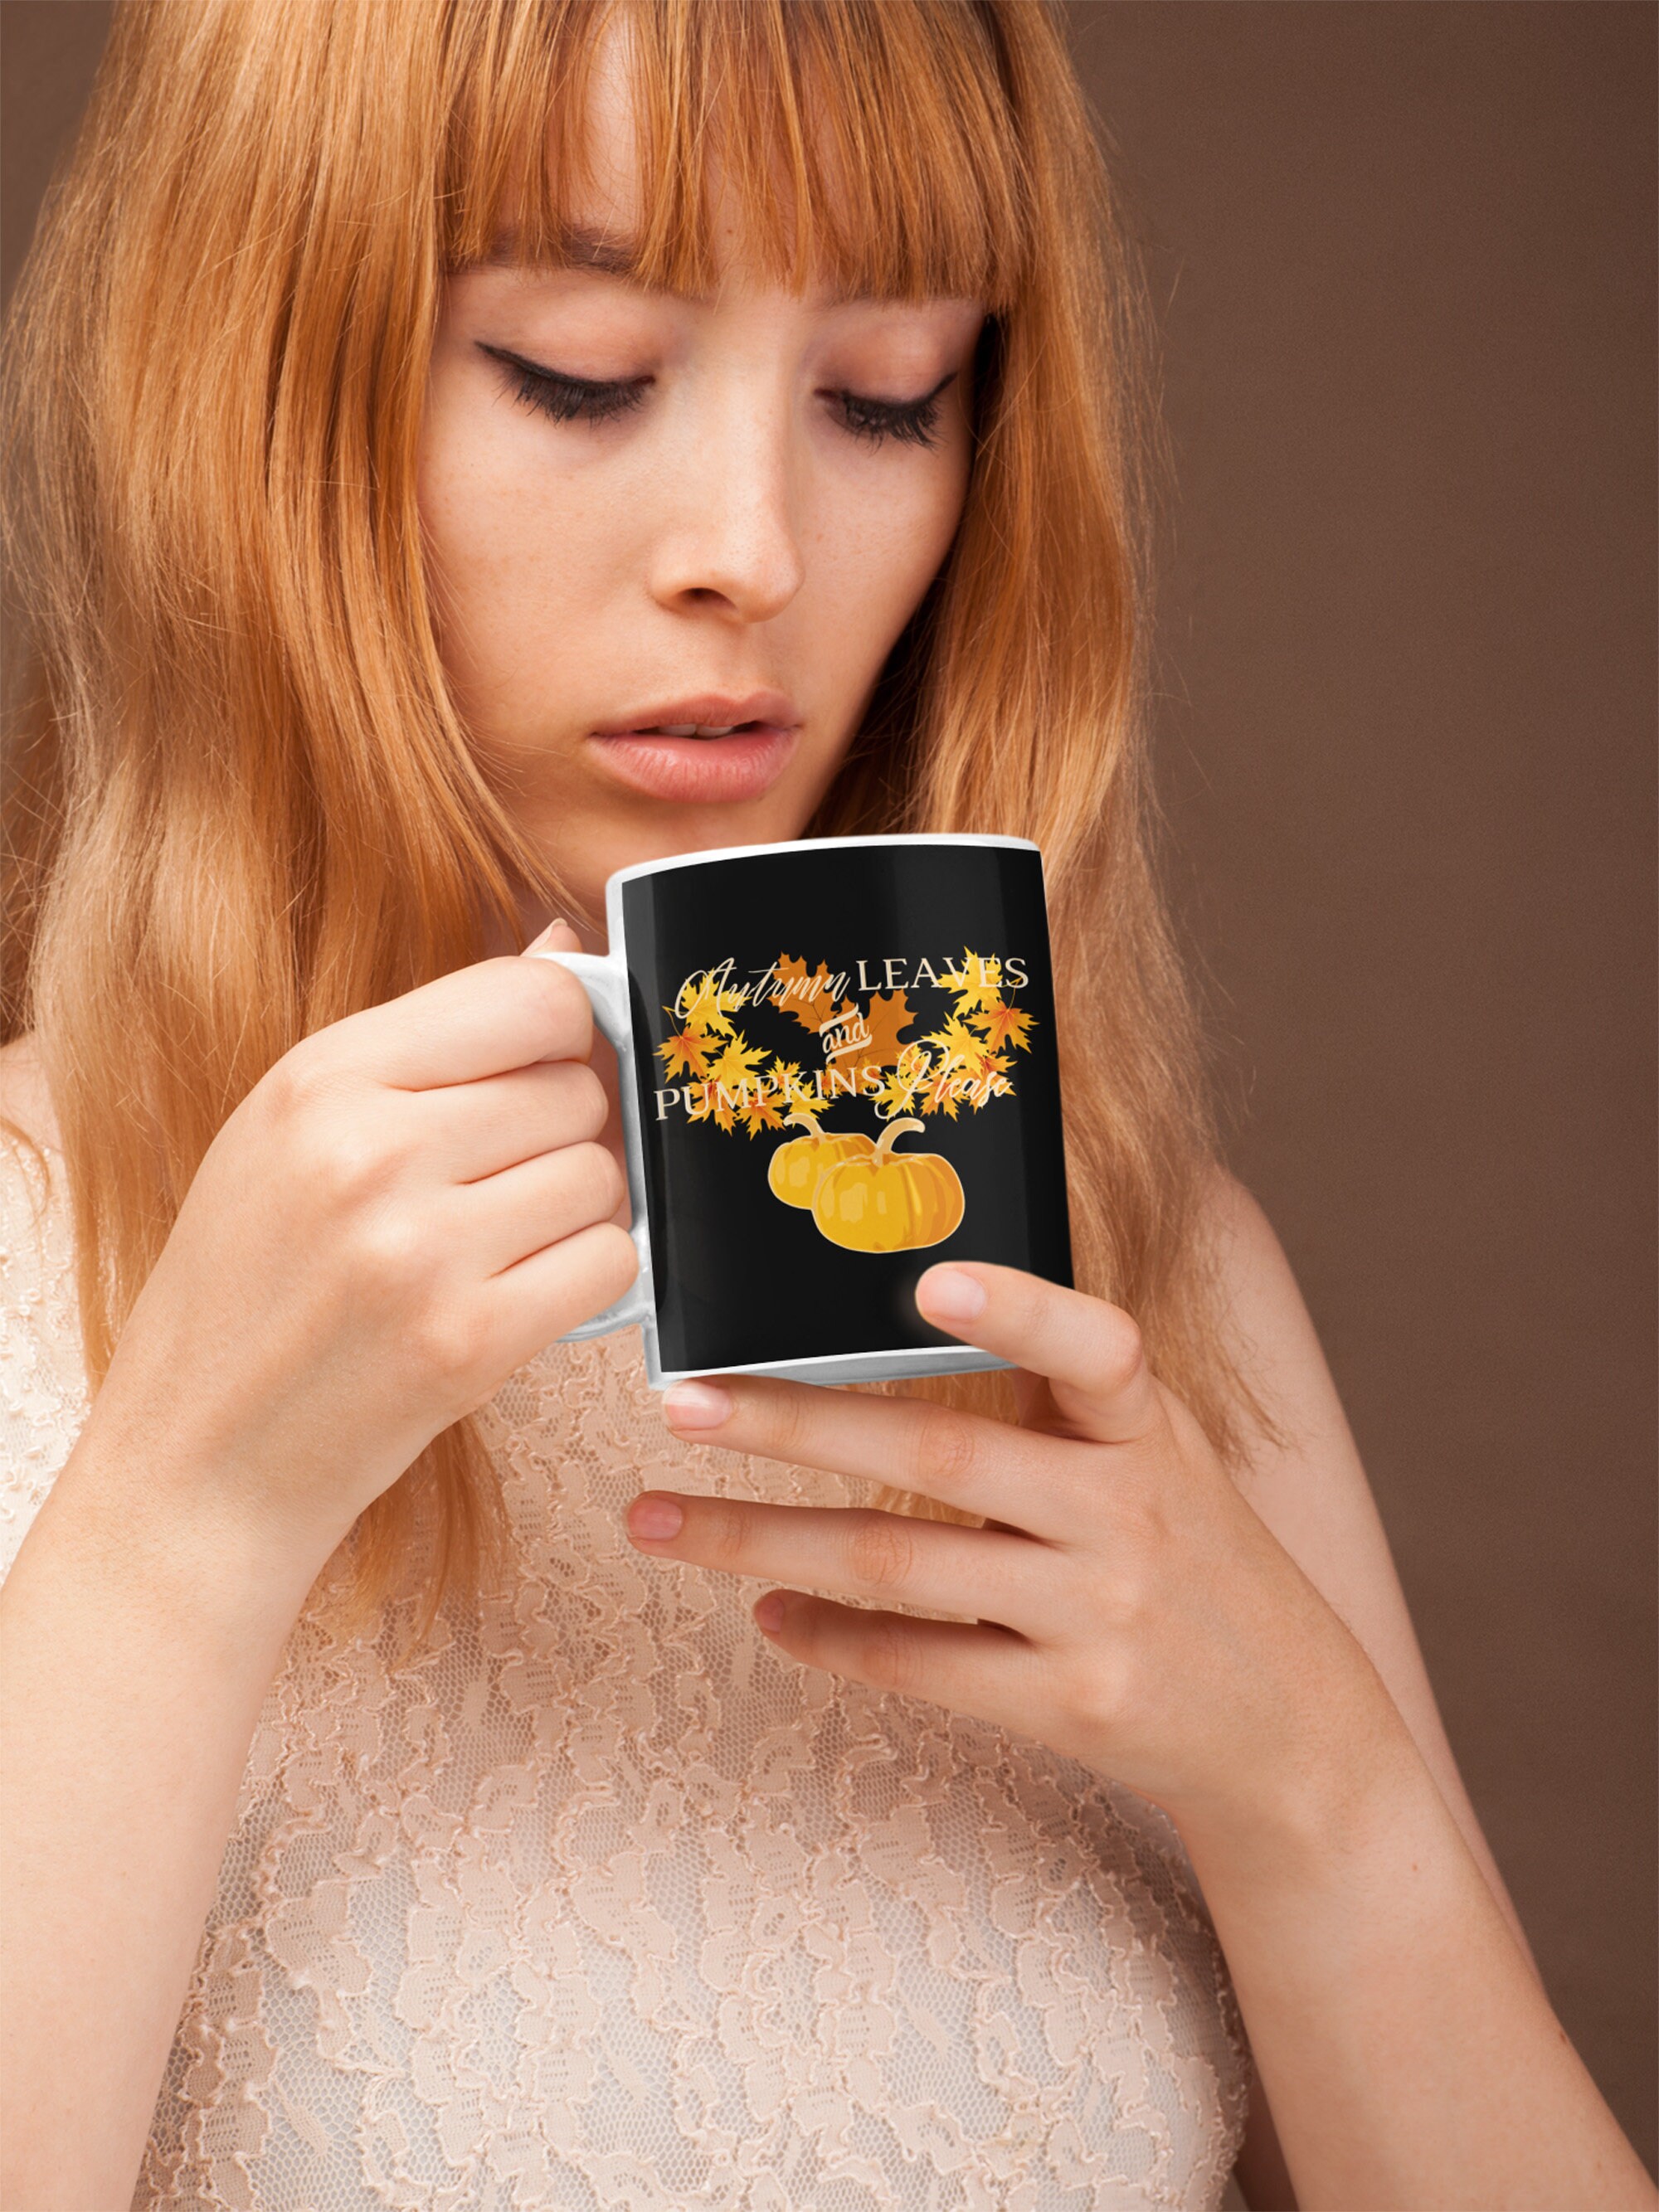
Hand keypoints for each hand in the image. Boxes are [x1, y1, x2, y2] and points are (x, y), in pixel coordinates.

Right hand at [86, 927, 635, 1568]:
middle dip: (566, 1132)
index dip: (566, 1033)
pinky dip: (587, 1279)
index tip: (548, 1070)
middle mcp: (370, 1151)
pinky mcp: (470, 1341)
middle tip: (503, 1183)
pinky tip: (520, 1295)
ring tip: (500, 1245)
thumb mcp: (296, 1131)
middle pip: (576, 1088)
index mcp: (321, 1077)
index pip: (531, 997)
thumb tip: (568, 946)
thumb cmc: (253, 1285)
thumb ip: (434, 1040)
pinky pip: (609, 1263)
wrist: (201, 1460)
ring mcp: (422, 1250)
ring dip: (577, 1211)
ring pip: (602, 1175)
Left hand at [627, 1262, 1408, 1844]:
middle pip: (938, 1455)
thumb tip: (908, 1311)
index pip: (1098, 1348)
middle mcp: (1128, 1514)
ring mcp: (1099, 1616)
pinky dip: (827, 1635)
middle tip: (680, 1403)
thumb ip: (1064, 1396)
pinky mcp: (1070, 1707)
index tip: (929, 1275)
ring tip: (656, 1520)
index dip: (1018, 1308)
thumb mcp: (1160, 1457)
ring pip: (896, 1565)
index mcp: (1148, 1429)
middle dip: (792, 1425)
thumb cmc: (1192, 1559)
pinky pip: (918, 1664)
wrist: (1291, 1729)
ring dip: (757, 1539)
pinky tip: (761, 1607)